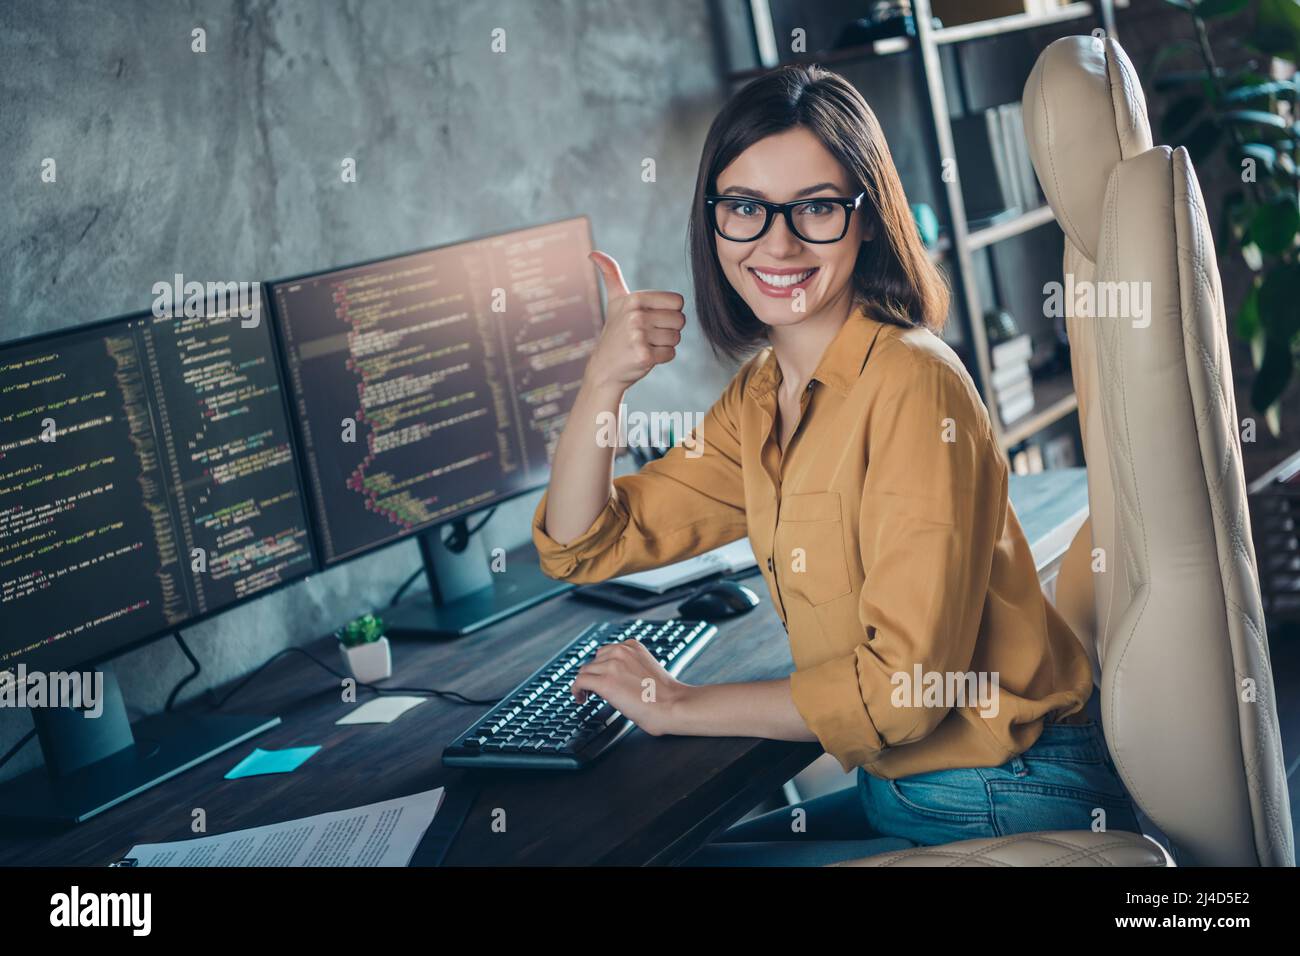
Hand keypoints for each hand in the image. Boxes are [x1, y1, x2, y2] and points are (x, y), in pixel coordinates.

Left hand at [570, 639, 689, 736]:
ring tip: (587, 696)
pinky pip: (579, 682)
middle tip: (595, 690)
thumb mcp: (647, 668)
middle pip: (593, 661)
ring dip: (585, 683)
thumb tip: (617, 678)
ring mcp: (611, 666)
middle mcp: (620, 651)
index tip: (600, 677)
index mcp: (632, 646)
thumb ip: (631, 665)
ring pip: (585, 671)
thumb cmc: (666, 695)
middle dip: (594, 675)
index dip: (601, 667)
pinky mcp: (604, 682)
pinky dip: (576, 690)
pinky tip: (581, 699)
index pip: (605, 652)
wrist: (673, 705)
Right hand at [585, 251, 685, 390]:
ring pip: (676, 338)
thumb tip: (593, 253)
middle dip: (668, 330)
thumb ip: (611, 275)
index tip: (651, 319)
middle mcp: (636, 315)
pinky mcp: (643, 356)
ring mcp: (639, 336)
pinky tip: (645, 357)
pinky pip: (671, 354)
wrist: (604, 368)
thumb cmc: (615, 333)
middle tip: (648, 336)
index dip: (669, 312)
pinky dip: (662, 358)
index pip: (678, 302)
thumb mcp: (615, 302)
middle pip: (680, 320)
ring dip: (665, 344)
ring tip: (645, 345)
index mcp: (635, 299)